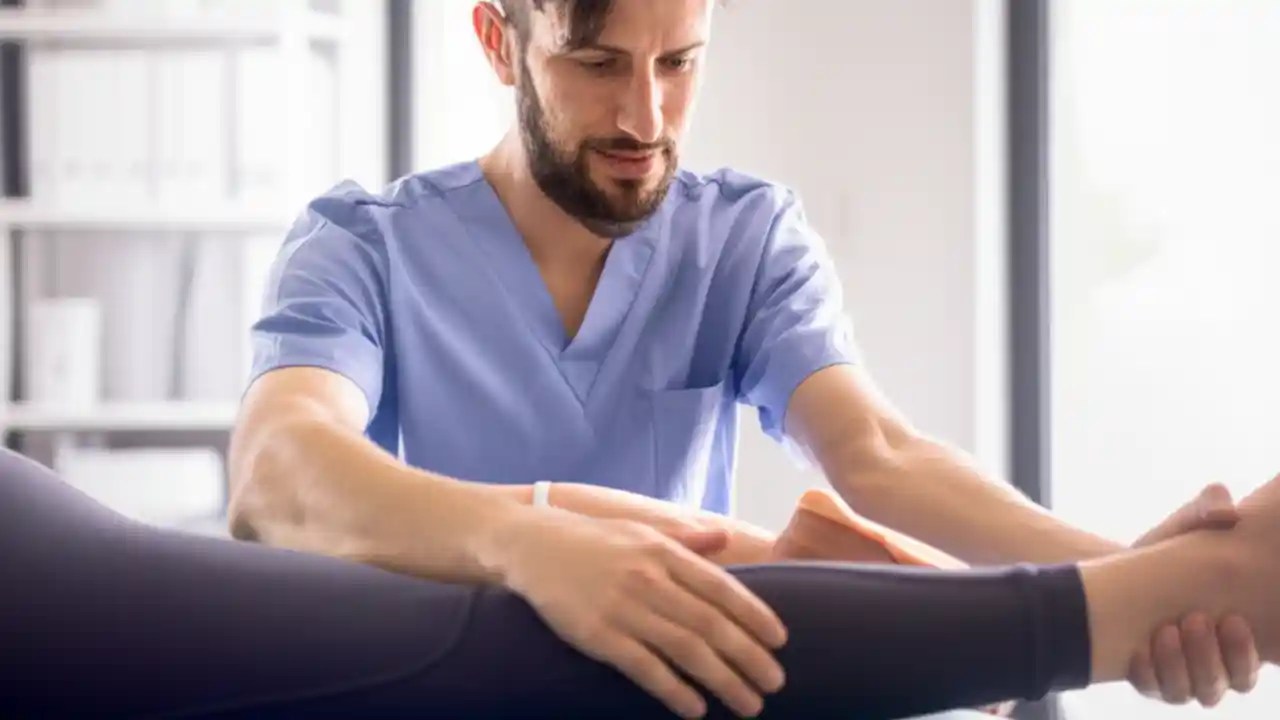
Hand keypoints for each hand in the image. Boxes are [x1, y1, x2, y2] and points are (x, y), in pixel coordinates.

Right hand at [481, 507, 787, 718]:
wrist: (531, 544)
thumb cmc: (591, 540)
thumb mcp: (640, 531)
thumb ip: (685, 541)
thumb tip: (726, 539)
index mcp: (663, 552)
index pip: (721, 587)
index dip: (754, 615)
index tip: (780, 641)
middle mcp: (649, 578)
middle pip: (710, 624)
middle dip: (748, 657)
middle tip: (775, 683)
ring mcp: (623, 608)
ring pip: (685, 650)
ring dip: (722, 680)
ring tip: (748, 703)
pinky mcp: (597, 635)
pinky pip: (644, 668)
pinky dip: (673, 690)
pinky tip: (695, 708)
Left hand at [1127, 484, 1259, 706]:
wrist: (1117, 571)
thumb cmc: (1167, 550)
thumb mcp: (1185, 525)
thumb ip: (1207, 509)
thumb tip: (1226, 512)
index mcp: (1241, 631)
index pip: (1268, 657)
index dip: (1256, 651)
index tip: (1236, 620)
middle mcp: (1220, 660)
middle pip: (1239, 680)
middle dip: (1224, 655)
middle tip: (1198, 619)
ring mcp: (1187, 674)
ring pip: (1202, 692)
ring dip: (1187, 665)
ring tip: (1167, 630)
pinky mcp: (1153, 679)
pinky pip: (1159, 691)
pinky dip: (1151, 675)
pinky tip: (1139, 650)